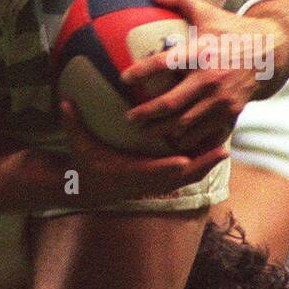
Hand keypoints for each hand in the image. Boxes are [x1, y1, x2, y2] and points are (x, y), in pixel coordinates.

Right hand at [60, 101, 226, 203]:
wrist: (86, 187)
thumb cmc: (84, 162)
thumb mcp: (77, 143)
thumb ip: (73, 122)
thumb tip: (64, 102)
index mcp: (125, 173)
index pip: (149, 172)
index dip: (166, 168)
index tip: (183, 161)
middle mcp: (143, 182)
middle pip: (177, 178)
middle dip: (200, 166)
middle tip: (222, 152)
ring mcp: (152, 185)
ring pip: (185, 179)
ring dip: (205, 166)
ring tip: (224, 151)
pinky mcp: (157, 183)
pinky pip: (183, 177)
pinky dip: (198, 167)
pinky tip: (212, 154)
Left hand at [121, 0, 274, 152]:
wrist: (271, 51)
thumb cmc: (232, 31)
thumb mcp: (208, 13)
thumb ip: (182, 0)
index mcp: (201, 52)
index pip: (164, 63)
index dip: (141, 71)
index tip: (123, 78)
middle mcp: (210, 77)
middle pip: (169, 103)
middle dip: (145, 114)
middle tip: (129, 118)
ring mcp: (222, 97)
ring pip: (184, 123)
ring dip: (161, 130)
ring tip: (144, 132)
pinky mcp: (231, 111)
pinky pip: (204, 131)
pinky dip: (186, 138)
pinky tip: (171, 140)